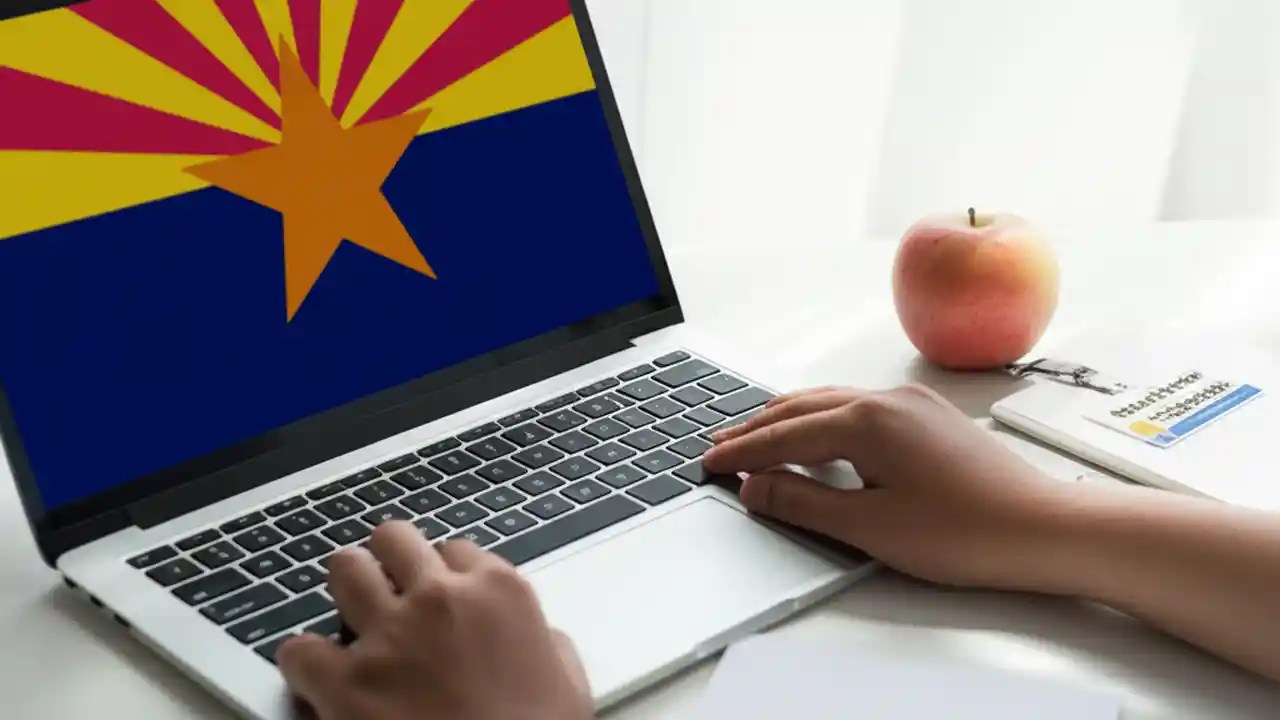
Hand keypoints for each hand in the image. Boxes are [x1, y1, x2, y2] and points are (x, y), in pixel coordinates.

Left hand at [277, 523, 591, 719]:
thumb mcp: (568, 683)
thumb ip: (549, 644)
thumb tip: (540, 638)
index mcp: (498, 593)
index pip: (457, 550)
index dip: (444, 575)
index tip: (442, 597)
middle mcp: (441, 600)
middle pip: (394, 539)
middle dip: (388, 562)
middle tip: (388, 591)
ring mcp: (389, 636)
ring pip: (344, 569)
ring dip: (346, 592)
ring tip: (350, 620)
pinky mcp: (345, 684)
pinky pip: (299, 648)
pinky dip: (304, 663)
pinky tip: (320, 679)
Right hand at [702, 384, 1069, 589]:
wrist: (1042, 528)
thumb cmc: (963, 533)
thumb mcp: (869, 527)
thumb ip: (803, 503)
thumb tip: (755, 487)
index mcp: (865, 422)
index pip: (783, 436)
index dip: (740, 453)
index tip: (707, 463)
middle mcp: (885, 399)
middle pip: (801, 407)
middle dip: (756, 427)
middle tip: (719, 446)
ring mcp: (911, 403)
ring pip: (830, 401)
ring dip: (788, 418)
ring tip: (756, 434)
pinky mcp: (930, 415)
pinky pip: (859, 405)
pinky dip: (823, 418)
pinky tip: (818, 434)